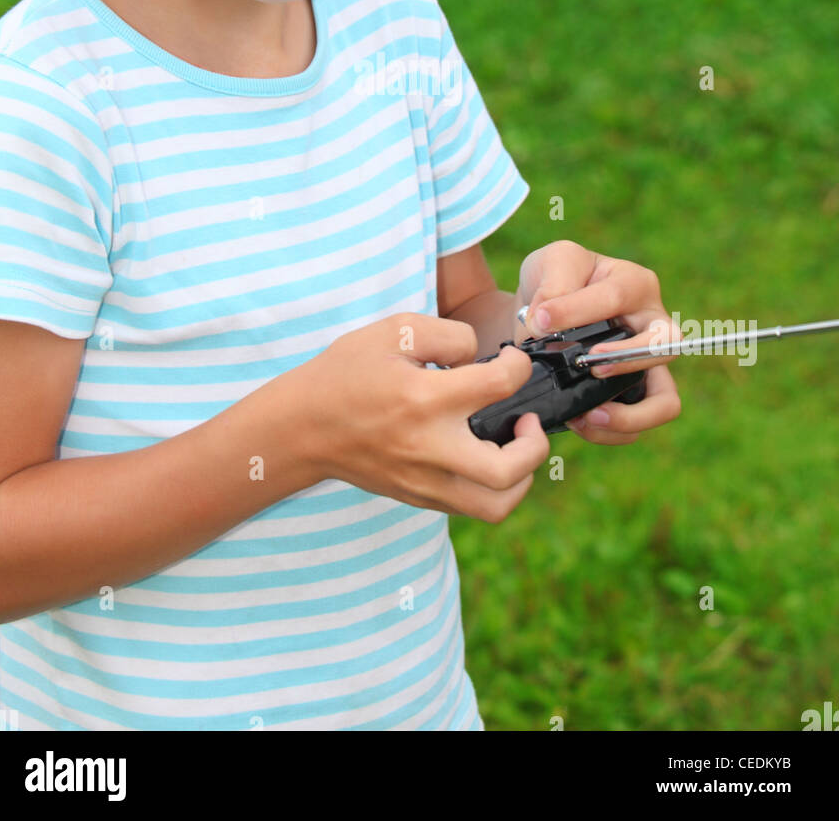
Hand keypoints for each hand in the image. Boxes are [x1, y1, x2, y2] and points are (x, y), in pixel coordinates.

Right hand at [298, 312, 549, 520]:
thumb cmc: (347, 373)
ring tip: (515, 447)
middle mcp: (430, 447)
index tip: (512, 362)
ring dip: (521, 478)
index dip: (519, 367)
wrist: (302, 427)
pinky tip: (485, 455)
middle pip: (508, 469)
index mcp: (425, 400)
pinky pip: (472, 507)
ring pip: (496, 505)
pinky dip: (493, 487)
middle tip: (528, 420)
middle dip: (536, 445)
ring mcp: (424, 480)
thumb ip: (446, 335)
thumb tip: (480, 357)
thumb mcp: (393, 331)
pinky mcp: (418, 497)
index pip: (499, 386)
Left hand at [515, 238, 681, 444]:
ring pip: (664, 402)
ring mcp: (645, 367)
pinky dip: (608, 433)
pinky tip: (577, 421)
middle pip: (665, 349)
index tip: (540, 319)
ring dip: (629, 414)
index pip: (616, 297)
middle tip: (590, 366)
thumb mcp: (553, 261)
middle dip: (628, 361)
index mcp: (635, 285)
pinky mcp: (629, 396)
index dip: (578, 311)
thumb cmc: (554, 280)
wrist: (538, 313)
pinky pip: (635, 427)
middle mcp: (652, 327)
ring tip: (589, 415)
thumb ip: (554, 283)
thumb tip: (546, 323)